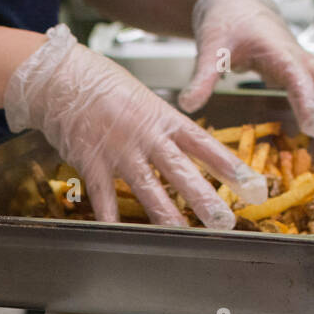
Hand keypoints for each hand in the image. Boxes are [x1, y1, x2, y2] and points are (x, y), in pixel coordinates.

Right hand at [5, 25, 266, 226]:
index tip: (252, 184)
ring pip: (148, 188)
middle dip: (204, 198)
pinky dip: (110, 218)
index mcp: (163, 118)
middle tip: (225, 221)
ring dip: (167, 215)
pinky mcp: (91, 163)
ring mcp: (118, 151)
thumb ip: (163, 126)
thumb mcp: (144, 99)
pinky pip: (103, 197)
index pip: (204, 144)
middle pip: (181, 172)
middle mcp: (145, 136)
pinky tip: (120, 236)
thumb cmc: (102, 85)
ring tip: (184, 235)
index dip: (230, 166)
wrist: (62, 77)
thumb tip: (185, 148)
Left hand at [179, 0, 313, 149]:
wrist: (234, 2)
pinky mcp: (297, 67)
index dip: (307, 103)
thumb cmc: (223, 23)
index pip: (297, 78)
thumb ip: (201, 77)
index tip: (313, 128)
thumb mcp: (210, 49)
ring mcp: (299, 61)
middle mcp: (295, 55)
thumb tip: (186, 105)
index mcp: (277, 50)